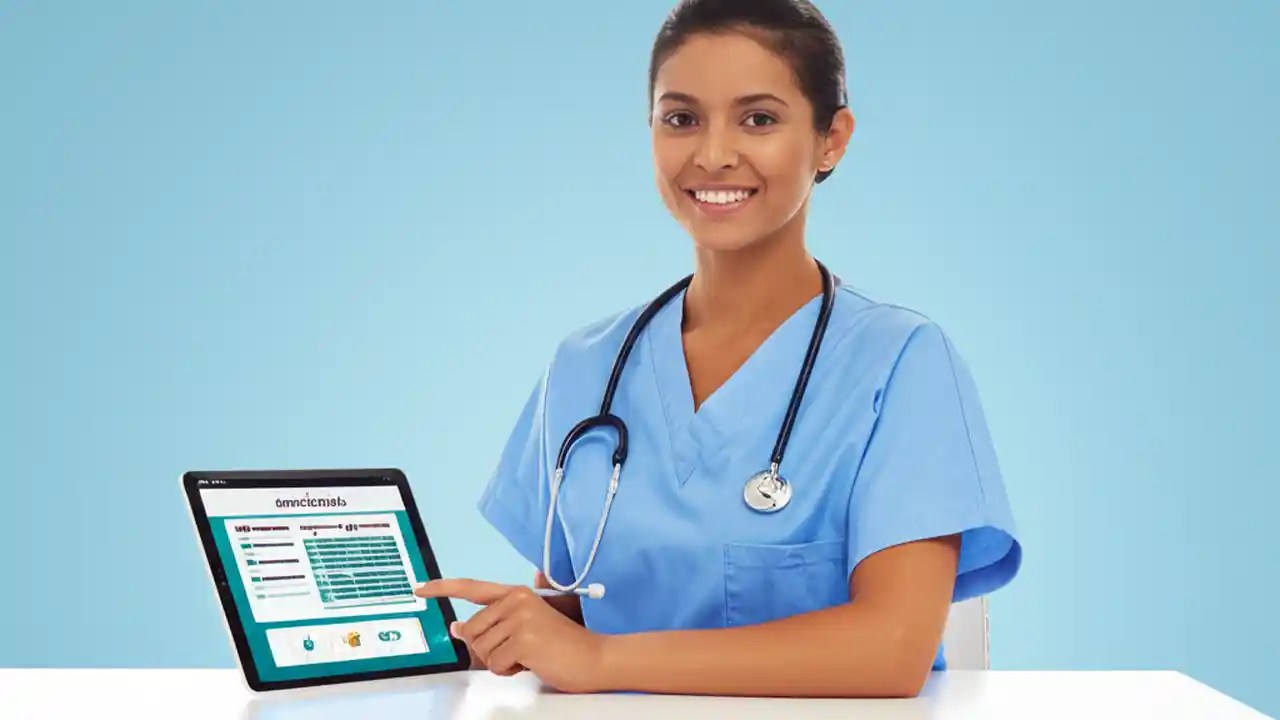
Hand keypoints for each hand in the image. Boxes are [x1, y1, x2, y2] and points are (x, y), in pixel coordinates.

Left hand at [414, 578, 607, 692]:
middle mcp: (516, 599)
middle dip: (488, 650)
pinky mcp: (523, 638)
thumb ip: (492, 624)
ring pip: (481, 649)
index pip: (472, 587)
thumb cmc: (561, 647)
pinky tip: (532, 663)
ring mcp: (520, 617)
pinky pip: (496, 664)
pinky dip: (510, 671)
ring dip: (500, 662)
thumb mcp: (525, 629)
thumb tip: (457, 627)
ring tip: (528, 656)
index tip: (420, 588)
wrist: (595, 658)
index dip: (442, 588)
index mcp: (516, 593)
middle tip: (518, 652)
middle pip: (472, 631)